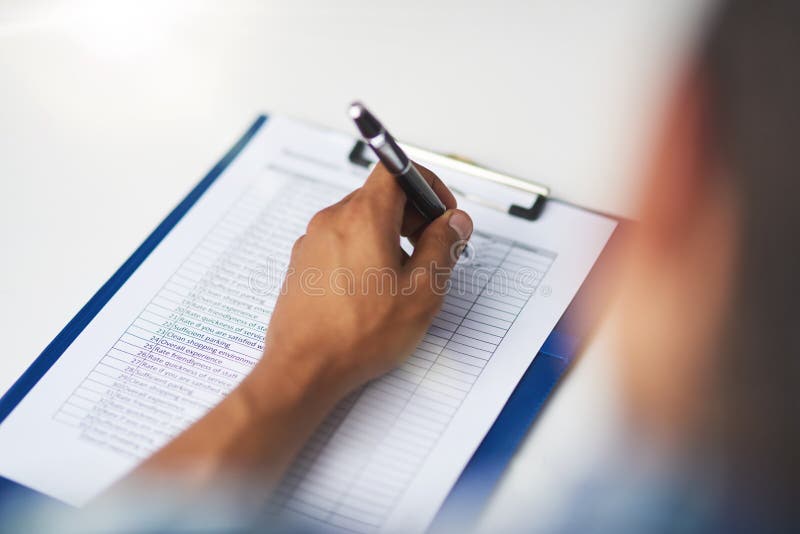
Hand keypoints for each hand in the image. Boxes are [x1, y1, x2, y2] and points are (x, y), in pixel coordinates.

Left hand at [123, 163, 471, 496]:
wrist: (303, 370)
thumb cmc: (358, 335)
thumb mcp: (421, 292)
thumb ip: (442, 248)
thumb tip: (454, 222)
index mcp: (363, 217)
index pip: (396, 169)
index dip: (427, 184)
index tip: (442, 213)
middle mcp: (332, 220)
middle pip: (380, 195)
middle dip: (413, 216)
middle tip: (432, 250)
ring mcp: (313, 242)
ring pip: (361, 221)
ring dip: (390, 236)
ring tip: (403, 278)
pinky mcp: (304, 264)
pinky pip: (341, 242)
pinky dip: (364, 252)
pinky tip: (374, 291)